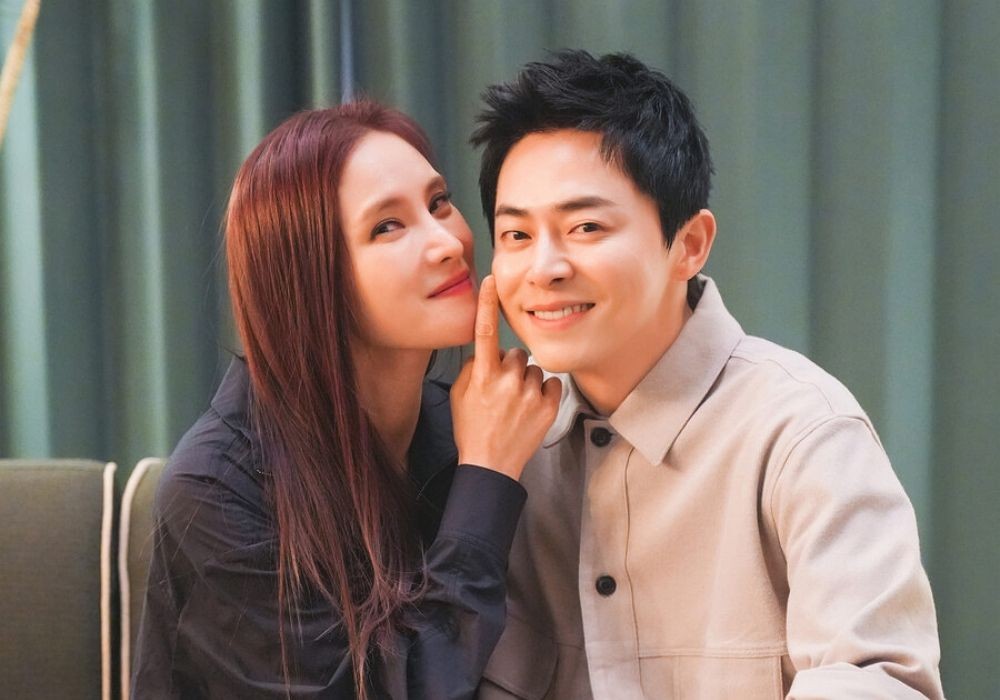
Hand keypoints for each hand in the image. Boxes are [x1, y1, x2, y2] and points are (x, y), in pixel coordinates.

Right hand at [451, 275, 561, 479]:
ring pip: (534, 369)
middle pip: (516, 353)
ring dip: (527, 381)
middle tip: (503, 391)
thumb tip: (485, 352)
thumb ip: (471, 368)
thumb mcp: (459, 396)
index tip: (490, 280)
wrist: (491, 465)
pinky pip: (551, 383)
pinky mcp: (548, 406)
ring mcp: (529, 394)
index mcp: (482, 376)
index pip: (484, 332)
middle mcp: (506, 381)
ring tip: (516, 405)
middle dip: (511, 367)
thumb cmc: (472, 430)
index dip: (486, 303)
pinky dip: (544, 392)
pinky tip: (531, 408)